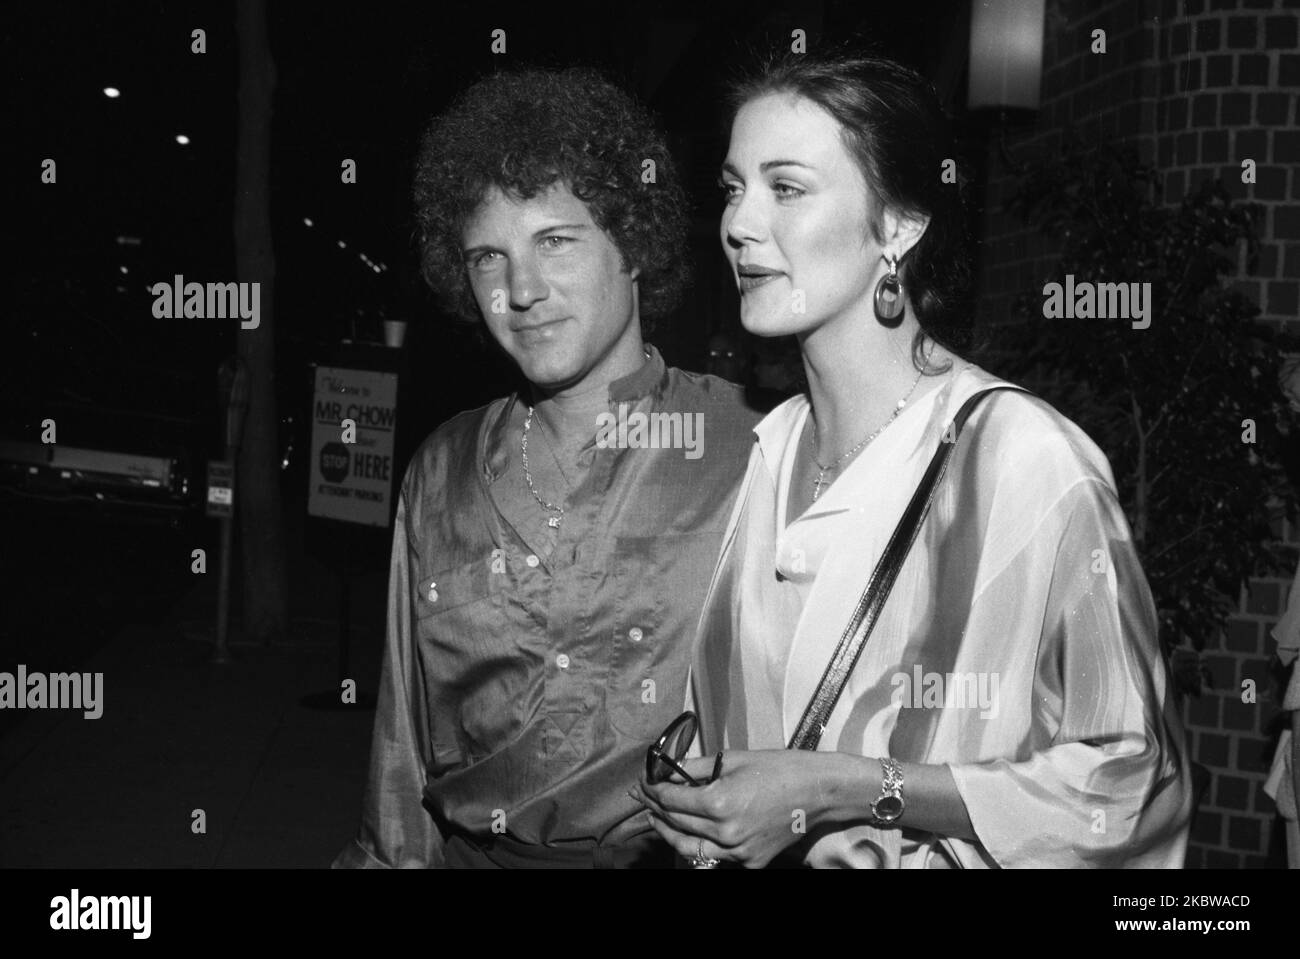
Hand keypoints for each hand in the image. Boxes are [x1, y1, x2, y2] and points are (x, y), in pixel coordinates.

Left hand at [633, 749, 838, 868]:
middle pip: (676, 823)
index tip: (642, 782)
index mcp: (719, 803)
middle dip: (655, 808)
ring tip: (657, 819)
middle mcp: (725, 833)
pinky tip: (691, 832)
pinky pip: (715, 857)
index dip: (651, 790)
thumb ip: (695, 768)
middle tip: (644, 797)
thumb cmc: (780, 768)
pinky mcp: (751, 863)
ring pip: (690, 848)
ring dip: (670, 833)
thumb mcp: (734, 760)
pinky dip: (699, 845)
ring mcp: (739, 853)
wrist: (819, 791)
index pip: (670, 800)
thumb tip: (667, 770)